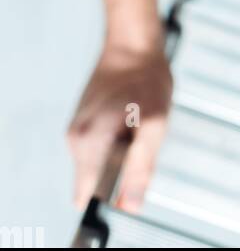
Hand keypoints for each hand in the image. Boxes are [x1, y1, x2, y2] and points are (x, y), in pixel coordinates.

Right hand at [66, 36, 172, 213]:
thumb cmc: (146, 79)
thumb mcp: (154, 124)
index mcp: (86, 142)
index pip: (87, 192)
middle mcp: (74, 139)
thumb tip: (131, 205)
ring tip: (135, 122)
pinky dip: (117, 139)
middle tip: (139, 134)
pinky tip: (128, 118)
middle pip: (98, 177)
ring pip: (101, 161)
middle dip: (122, 166)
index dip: (113, 191)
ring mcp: (76, 129)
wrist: (134, 45)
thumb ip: (141, 167)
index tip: (130, 170)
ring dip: (121, 151)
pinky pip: (101, 147)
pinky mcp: (83, 122)